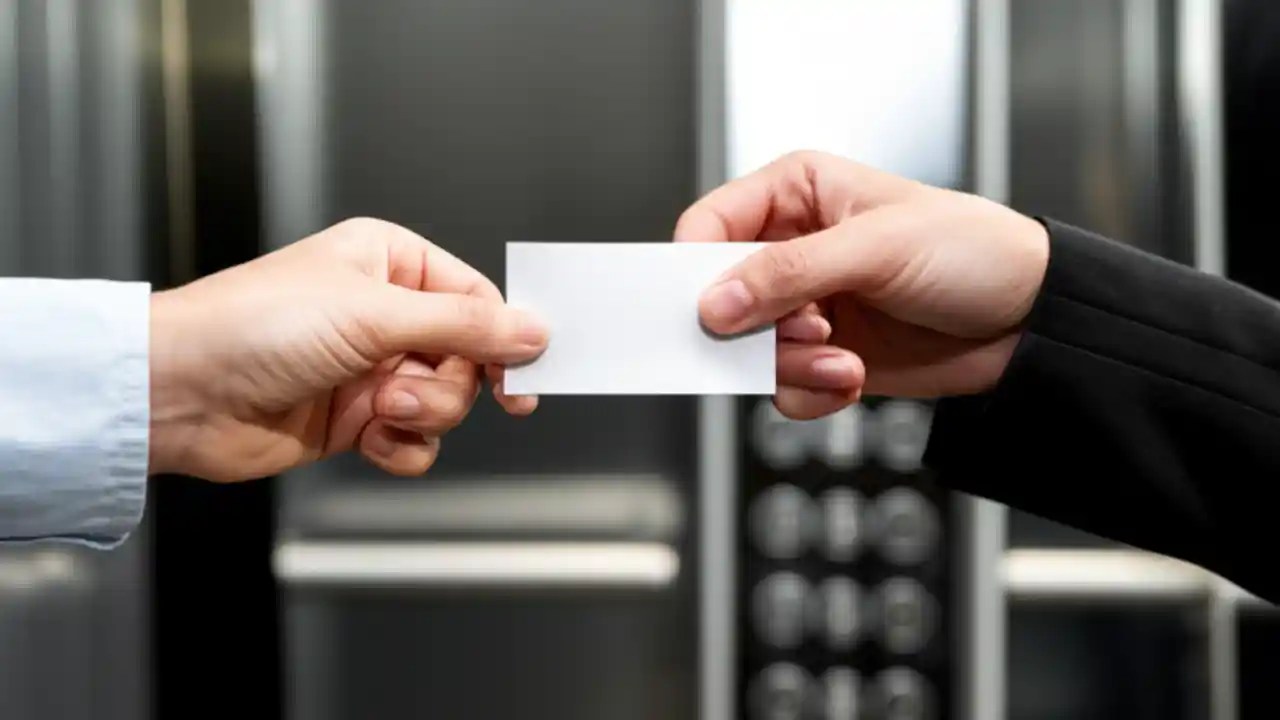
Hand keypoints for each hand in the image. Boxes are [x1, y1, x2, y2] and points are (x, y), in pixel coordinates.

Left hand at [147, 218, 546, 480]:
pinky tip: (367, 438)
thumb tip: (534, 330)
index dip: (502, 338)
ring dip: (420, 415)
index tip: (521, 374)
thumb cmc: (255, 326)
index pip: (476, 298)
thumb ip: (464, 326)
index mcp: (390, 262)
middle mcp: (384, 313)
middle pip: (467, 358)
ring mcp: (371, 368)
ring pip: (445, 402)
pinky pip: (414, 440)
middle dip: (445, 384)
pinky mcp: (356, 418)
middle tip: (408, 391)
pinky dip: (400, 447)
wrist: (182, 392)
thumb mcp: (374, 314)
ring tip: (376, 411)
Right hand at [676, 151, 1048, 419]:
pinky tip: (852, 375)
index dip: (696, 268)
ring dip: (790, 365)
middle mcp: (792, 248)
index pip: (708, 225)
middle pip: (719, 297)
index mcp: (796, 194)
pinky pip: (781, 385)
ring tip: (841, 357)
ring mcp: (806, 306)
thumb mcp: (877, 248)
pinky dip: (810, 390)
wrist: (1031, 322)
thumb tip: (714, 304)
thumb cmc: (972, 252)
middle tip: (795, 334)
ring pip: (748, 350)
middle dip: (751, 329)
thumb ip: (788, 274)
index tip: (709, 309)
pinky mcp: (823, 354)